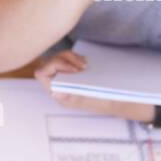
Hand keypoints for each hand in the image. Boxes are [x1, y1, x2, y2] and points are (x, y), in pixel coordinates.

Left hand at [35, 50, 152, 120]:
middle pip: (49, 61)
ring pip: (58, 58)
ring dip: (71, 56)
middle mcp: (58, 84)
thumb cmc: (104, 103)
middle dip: (65, 58)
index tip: (74, 69)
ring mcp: (64, 77)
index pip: (42, 73)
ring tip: (86, 64)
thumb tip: (55, 92)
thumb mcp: (91, 101)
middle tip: (84, 65)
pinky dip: (76, 57)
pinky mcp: (73, 71)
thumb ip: (74, 97)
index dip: (55, 65)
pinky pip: (67, 58)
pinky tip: (86, 63)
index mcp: (58, 92)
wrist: (118, 100)